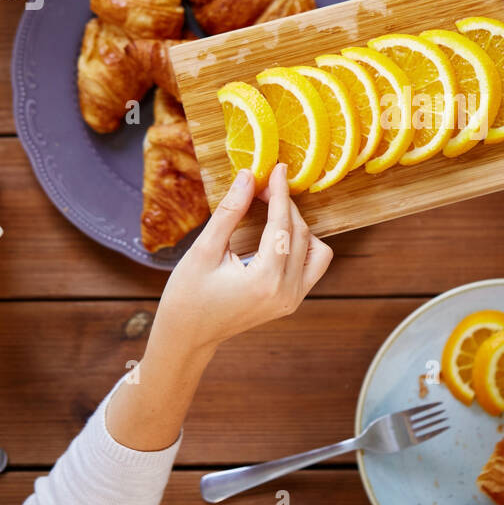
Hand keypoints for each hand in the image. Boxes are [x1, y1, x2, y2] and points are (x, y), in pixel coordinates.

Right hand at [152, 163, 332, 356]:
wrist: (188, 336)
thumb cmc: (188, 295)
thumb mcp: (204, 250)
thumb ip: (230, 212)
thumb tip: (248, 177)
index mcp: (265, 280)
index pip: (282, 225)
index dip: (281, 193)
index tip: (278, 168)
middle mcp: (287, 292)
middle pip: (300, 233)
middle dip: (284, 205)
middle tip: (262, 186)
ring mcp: (293, 299)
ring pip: (316, 249)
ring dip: (298, 226)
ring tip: (272, 210)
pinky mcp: (292, 301)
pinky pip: (312, 265)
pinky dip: (301, 245)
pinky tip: (278, 233)